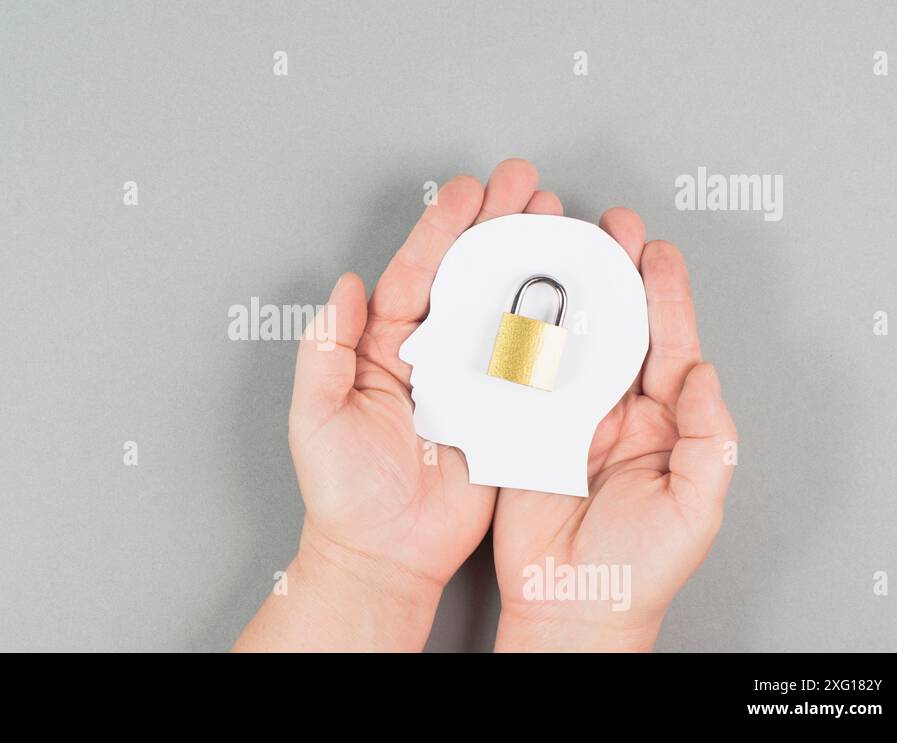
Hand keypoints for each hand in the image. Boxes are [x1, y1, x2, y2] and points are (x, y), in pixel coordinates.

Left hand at [236, 160, 562, 650]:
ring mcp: (470, 381)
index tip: (468, 191)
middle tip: (527, 181)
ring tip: (559, 217)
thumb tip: (343, 288)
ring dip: (532, 260)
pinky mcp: (503, 413)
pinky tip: (580, 289)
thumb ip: (324, 351)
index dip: (442, 230)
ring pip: (504, 307)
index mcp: (384, 348)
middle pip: (467, 277)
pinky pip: (532, 361)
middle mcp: (430, 356)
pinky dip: (557, 324)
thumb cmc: (343, 493)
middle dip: (497, 225)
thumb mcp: (316, 417)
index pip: (415, 274)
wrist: (385, 555)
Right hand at [492, 208, 736, 651]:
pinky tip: (509, 302)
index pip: (666, 345)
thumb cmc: (640, 569)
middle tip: (605, 225)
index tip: (655, 250)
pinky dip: (514, 340)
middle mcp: (614, 413)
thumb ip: (709, 439)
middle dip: (612, 274)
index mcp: (662, 425)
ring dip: (561, 294)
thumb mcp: (696, 507)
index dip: (663, 296)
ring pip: (567, 343)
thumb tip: (704, 374)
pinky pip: (521, 378)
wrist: (572, 608)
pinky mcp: (523, 432)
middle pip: (615, 329)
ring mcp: (566, 419)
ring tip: (554, 246)